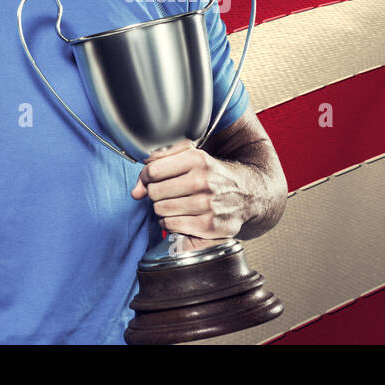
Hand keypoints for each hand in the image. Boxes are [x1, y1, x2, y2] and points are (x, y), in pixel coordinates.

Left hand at [130, 139, 251, 246]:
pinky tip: (182, 216)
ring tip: (175, 204)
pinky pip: (171, 225)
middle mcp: (203, 181)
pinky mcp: (209, 226)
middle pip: (154, 192)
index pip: (152, 170)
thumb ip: (159, 164)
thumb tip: (135, 192)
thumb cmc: (214, 174)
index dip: (147, 176)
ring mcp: (207, 205)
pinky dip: (170, 222)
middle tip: (168, 192)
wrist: (249, 193)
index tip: (153, 179)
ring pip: (160, 210)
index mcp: (197, 159)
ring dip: (163, 208)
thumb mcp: (192, 158)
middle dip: (156, 193)